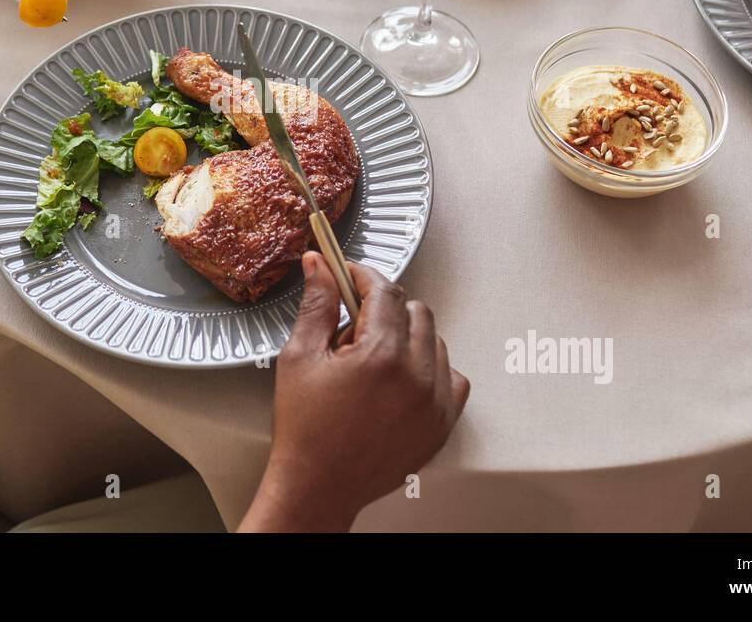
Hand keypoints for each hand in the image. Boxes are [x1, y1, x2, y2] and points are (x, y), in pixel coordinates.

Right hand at [239, 254, 469, 531]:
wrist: (318, 486)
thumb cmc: (305, 429)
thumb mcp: (299, 357)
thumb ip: (316, 304)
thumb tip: (320, 265)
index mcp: (381, 355)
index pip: (385, 291)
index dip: (362, 276)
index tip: (348, 276)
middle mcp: (416, 376)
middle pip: (414, 310)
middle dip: (383, 308)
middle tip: (353, 330)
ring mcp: (435, 402)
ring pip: (435, 340)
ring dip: (407, 337)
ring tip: (373, 361)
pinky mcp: (443, 423)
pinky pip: (453, 377)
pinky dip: (431, 370)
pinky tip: (401, 380)